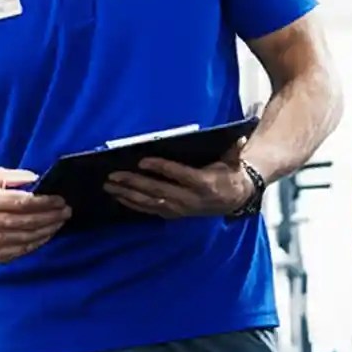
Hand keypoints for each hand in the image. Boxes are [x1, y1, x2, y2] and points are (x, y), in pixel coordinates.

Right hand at [0, 167, 69, 263]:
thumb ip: (13, 175)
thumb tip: (36, 179)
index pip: (21, 202)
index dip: (43, 201)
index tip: (59, 199)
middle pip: (28, 221)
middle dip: (51, 215)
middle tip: (66, 210)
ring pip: (28, 237)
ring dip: (49, 229)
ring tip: (61, 220)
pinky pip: (25, 249)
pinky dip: (40, 241)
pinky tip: (49, 232)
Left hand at [104, 141, 252, 218]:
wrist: (235, 200)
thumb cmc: (229, 175)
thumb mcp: (234, 163)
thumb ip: (234, 151)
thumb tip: (241, 138)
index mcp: (203, 184)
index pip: (178, 175)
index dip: (160, 167)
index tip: (142, 161)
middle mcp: (189, 199)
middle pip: (157, 190)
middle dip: (134, 182)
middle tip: (114, 174)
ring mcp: (180, 209)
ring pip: (149, 202)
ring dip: (127, 194)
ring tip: (109, 185)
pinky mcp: (173, 213)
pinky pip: (150, 210)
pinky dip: (133, 204)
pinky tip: (118, 196)